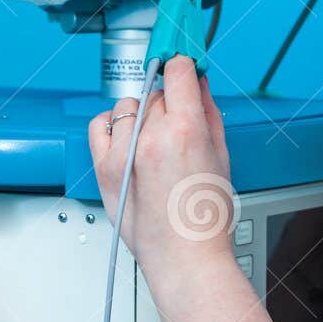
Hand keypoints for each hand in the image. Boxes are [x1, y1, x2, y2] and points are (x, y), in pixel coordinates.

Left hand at [89, 57, 235, 276]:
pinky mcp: (104, 168)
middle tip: (180, 124)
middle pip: (156, 91)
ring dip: (143, 114)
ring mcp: (123, 153)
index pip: (178, 70)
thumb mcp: (221, 157)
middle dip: (170, 101)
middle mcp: (150, 137)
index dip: (184, 65)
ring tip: (156, 141)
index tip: (184, 62)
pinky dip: (113, 124)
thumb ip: (209, 113)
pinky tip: (128, 137)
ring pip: (129, 105)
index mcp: (186, 130)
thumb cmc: (206, 219)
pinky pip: (101, 124)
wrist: (185, 259)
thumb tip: (199, 85)